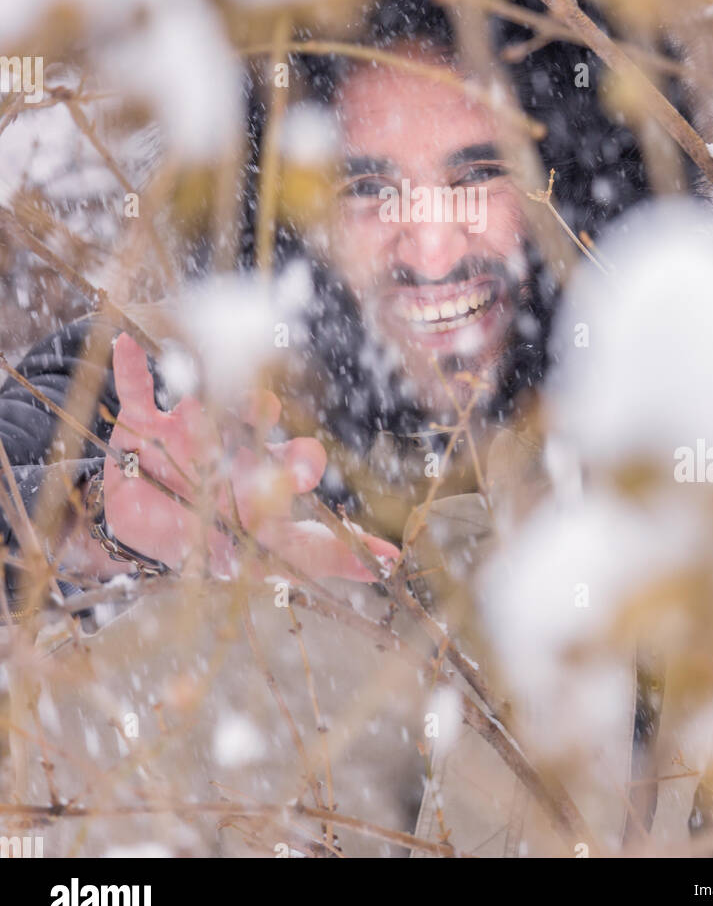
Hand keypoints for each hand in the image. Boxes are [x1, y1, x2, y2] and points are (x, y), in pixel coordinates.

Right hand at [102, 333, 398, 582]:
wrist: (141, 528)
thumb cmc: (214, 536)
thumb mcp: (266, 554)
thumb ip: (322, 554)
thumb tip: (390, 561)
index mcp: (262, 472)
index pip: (294, 460)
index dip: (303, 463)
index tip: (308, 471)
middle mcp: (232, 441)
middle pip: (254, 417)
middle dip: (260, 412)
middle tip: (262, 412)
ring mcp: (188, 429)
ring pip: (200, 403)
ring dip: (198, 403)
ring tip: (197, 405)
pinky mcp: (143, 425)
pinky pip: (137, 390)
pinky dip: (131, 369)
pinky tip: (128, 344)